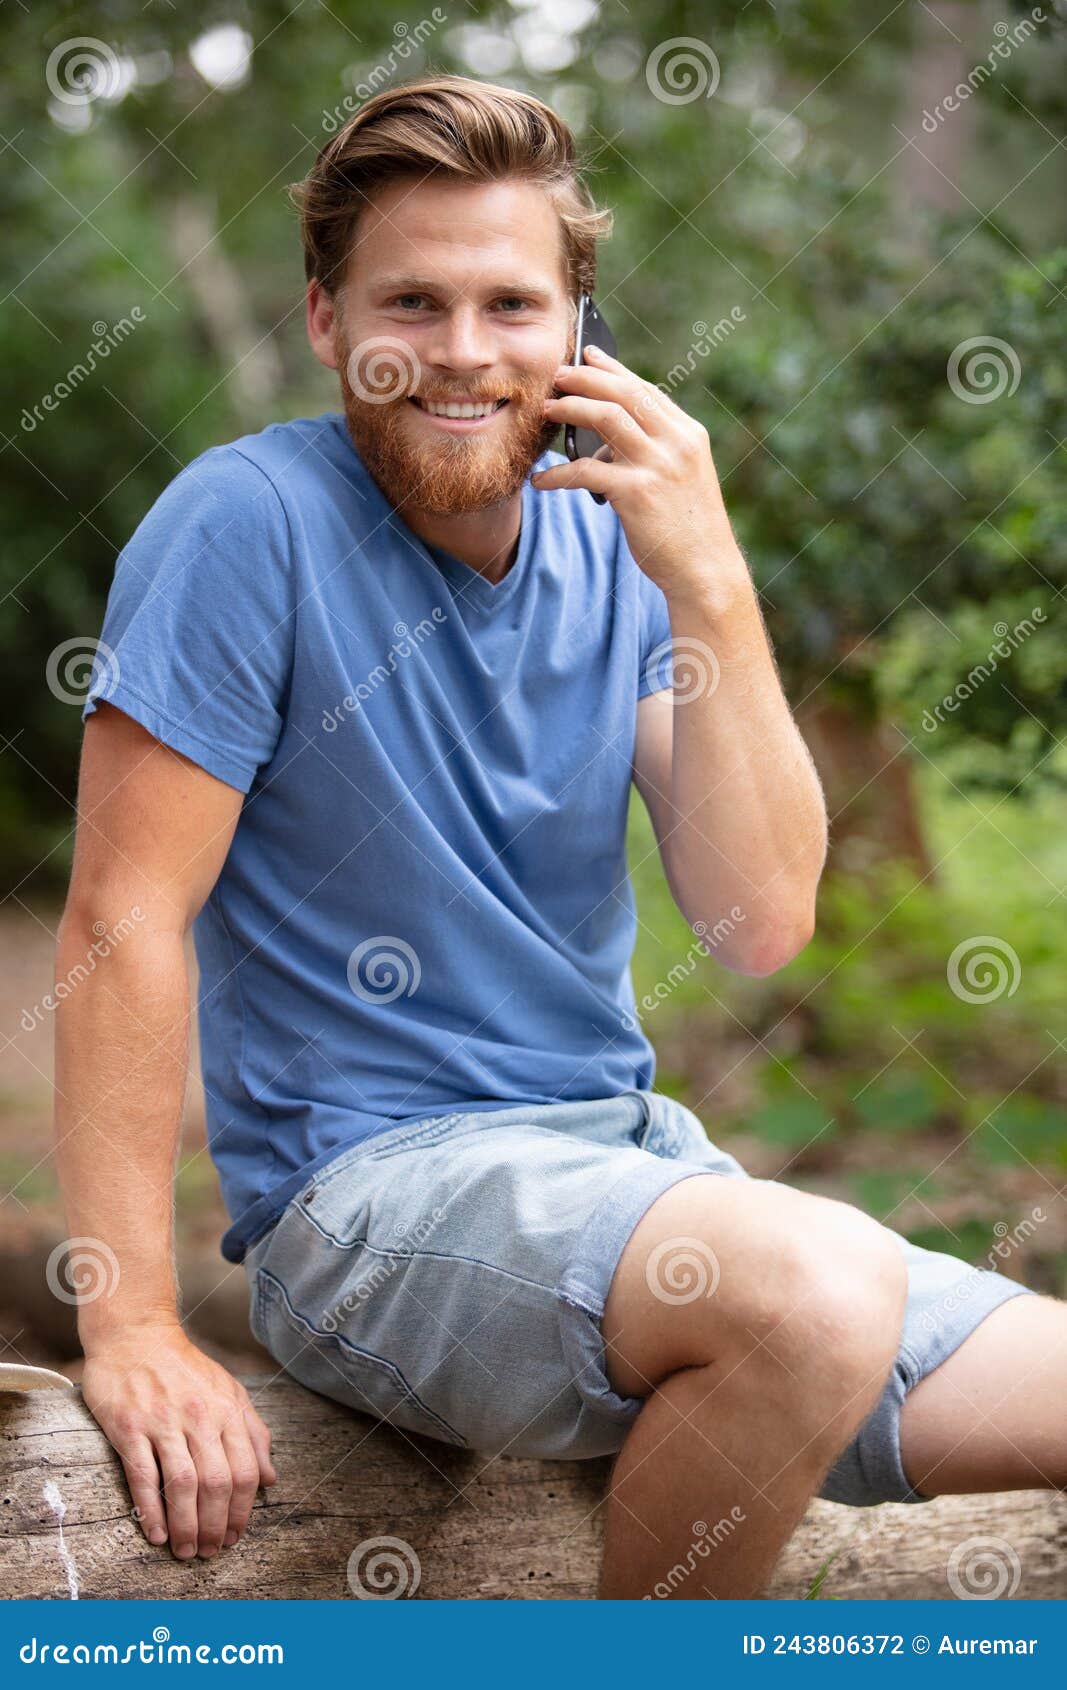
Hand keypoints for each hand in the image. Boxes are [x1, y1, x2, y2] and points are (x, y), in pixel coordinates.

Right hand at [81, 1323, 276, 1559]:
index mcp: (227, 1409)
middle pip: (216, 1483)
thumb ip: (253, 1432)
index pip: (245, 1470)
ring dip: (186, 1526)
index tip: (236, 1535)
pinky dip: (151, 1510)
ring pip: (183, 1485)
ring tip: (186, 1551)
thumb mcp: (229, 1390)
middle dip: (216, 1525)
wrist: (135, 1334)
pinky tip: (156, 1533)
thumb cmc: (184, 1367)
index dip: (243, 1510)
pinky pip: (143, 1476)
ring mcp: (163, 1422)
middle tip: (210, 1552)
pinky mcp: (129, 1427)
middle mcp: (199, 1416)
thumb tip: (270, 1478)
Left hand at [532, 344, 746, 604]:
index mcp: (688, 435)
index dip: (613, 370)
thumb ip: (651, 454)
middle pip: (623, 393)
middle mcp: (676, 443)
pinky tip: (541, 481)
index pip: (646, 390)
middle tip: (556, 375)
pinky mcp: (636, 493)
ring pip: (605, 417)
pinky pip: (585, 471)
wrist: (705, 571)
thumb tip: (603, 446)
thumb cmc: (687, 530)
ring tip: (545, 411)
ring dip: (570, 408)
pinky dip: (558, 474)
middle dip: (585, 378)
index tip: (588, 356)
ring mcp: (657, 465)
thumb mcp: (680, 480)